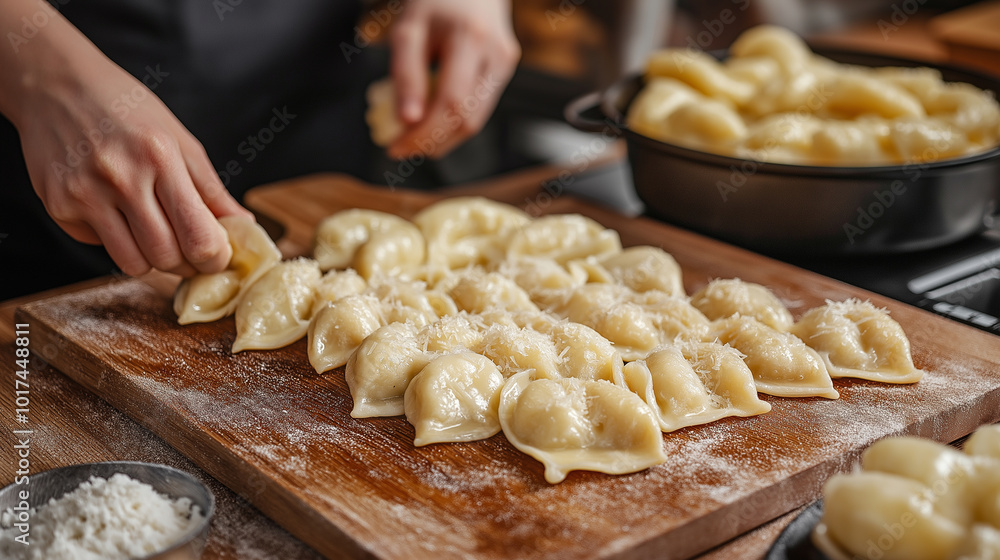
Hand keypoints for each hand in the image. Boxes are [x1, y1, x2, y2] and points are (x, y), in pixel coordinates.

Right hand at [1, 4, 251, 277]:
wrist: (54, 85)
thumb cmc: (125, 109)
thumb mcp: (179, 139)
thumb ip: (212, 189)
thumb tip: (246, 226)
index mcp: (160, 158)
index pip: (198, 236)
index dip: (215, 257)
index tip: (220, 255)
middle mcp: (121, 179)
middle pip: (167, 257)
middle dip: (187, 263)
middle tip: (191, 250)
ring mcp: (85, 195)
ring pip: (134, 264)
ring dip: (153, 260)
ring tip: (158, 235)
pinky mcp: (59, 207)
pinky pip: (101, 247)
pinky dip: (118, 241)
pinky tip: (116, 212)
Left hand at [387, 0, 520, 159]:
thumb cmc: (434, 2)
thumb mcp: (409, 29)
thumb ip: (406, 73)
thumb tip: (407, 121)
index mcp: (470, 38)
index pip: (451, 103)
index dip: (423, 134)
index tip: (394, 148)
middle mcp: (496, 54)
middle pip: (467, 120)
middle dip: (432, 143)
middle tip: (402, 149)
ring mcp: (505, 64)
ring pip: (476, 122)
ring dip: (443, 139)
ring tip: (413, 140)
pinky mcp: (506, 70)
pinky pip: (479, 109)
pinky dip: (453, 124)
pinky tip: (431, 123)